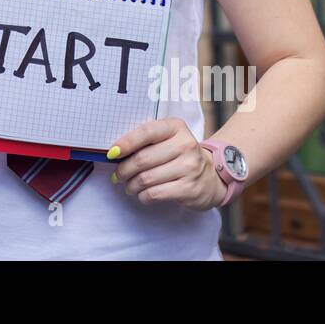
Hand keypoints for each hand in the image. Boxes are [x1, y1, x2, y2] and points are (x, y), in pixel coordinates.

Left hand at [105, 117, 227, 210]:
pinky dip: (143, 196)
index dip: (126, 143)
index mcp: (176, 127)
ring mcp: (190, 167)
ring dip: (132, 185)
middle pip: (143, 159)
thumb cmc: (180, 155)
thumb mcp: (168, 139)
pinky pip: (156, 193)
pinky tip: (142, 195)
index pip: (146, 132)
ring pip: (147, 178)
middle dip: (124, 170)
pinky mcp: (190, 188)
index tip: (112, 153)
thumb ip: (145, 141)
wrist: (212, 176)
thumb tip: (115, 152)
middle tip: (118, 176)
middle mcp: (185, 145)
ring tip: (129, 186)